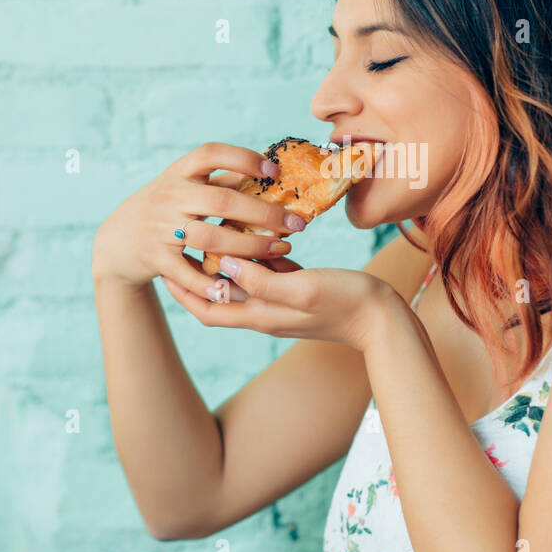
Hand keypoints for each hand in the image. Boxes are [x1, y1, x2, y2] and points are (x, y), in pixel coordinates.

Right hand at [91, 142, 307, 298]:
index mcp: (179, 173)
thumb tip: (266, 169)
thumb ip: (218, 180)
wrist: (115, 243)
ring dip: (250, 247)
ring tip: (280, 251)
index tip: (273, 169)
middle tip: (295, 223)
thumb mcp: (182, 186)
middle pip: (221, 201)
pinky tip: (243, 286)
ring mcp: (160, 228)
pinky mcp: (156, 259)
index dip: (243, 158)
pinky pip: (191, 274)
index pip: (210, 154)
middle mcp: (169, 196)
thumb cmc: (162, 209)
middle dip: (264, 213)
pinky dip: (216, 282)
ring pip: (212, 239)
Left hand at [162, 255, 401, 350]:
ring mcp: (284, 302)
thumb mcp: (301, 287)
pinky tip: (258, 233)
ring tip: (213, 231)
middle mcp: (267, 312)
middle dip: (199, 273)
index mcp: (261, 316)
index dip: (183, 292)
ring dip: (229, 261)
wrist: (385, 320)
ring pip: (245, 282)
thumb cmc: (347, 302)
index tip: (166, 266)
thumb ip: (262, 280)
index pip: (207, 309)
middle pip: (221, 295)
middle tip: (184, 245)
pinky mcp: (300, 290)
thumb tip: (225, 266)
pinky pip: (270, 273)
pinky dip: (258, 255)